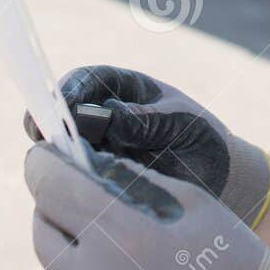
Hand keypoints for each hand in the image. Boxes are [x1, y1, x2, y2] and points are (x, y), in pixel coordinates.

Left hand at [25, 144, 269, 269]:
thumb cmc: (235, 269)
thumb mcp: (195, 207)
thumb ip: (135, 180)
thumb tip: (87, 164)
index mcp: (121, 242)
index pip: (51, 186)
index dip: (44, 164)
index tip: (45, 156)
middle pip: (43, 230)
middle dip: (59, 210)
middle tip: (87, 207)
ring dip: (71, 261)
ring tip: (115, 263)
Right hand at [29, 65, 269, 224]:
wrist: (223, 184)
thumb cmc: (204, 141)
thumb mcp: (179, 124)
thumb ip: (140, 120)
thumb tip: (95, 115)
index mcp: (124, 90)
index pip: (86, 80)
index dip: (68, 89)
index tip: (61, 105)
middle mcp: (103, 119)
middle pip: (63, 116)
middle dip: (52, 125)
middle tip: (46, 137)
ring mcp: (98, 151)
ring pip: (63, 151)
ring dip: (61, 157)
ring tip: (71, 166)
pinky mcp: (99, 182)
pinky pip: (76, 181)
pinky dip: (74, 184)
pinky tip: (84, 189)